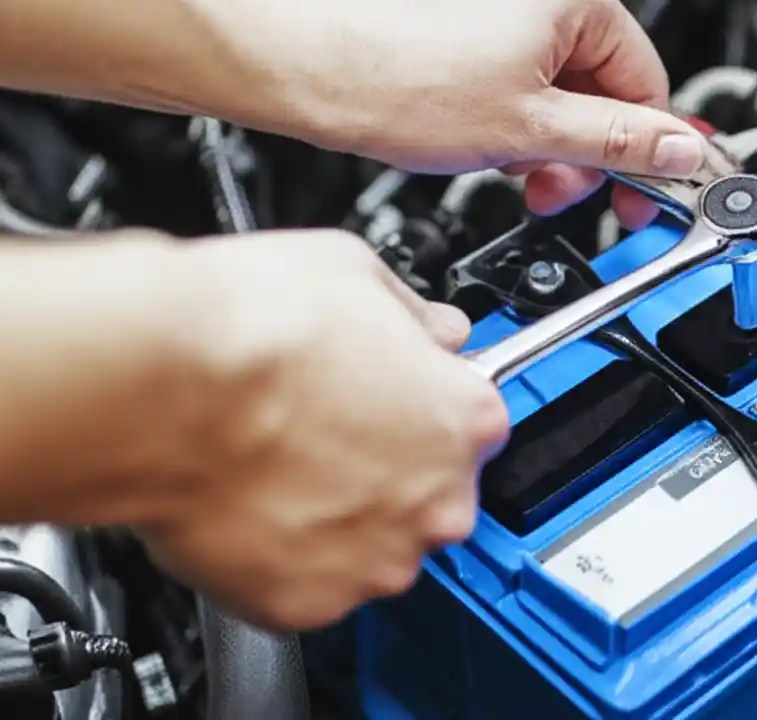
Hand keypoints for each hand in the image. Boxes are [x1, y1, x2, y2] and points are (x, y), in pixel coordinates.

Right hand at [136, 229, 507, 630]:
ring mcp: (376, 560)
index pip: (474, 425)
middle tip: (321, 434)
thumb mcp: (356, 272)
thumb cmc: (251, 328)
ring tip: (275, 469)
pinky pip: (308, 587)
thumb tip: (431, 325)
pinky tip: (249, 509)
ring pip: (373, 547)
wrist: (156, 388)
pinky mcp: (308, 605)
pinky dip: (283, 559)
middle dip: (387, 470)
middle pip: (432, 496)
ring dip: (338, 518)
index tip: (391, 400)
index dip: (424, 408)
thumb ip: (411, 314)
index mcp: (465, 418)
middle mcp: (439, 500)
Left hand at [262, 0, 703, 228]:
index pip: (648, 86)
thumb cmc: (400, 80)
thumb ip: (618, 143)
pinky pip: (524, 95)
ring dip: (551, 151)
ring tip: (518, 174)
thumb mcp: (532, 130)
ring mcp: (509, 23)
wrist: (308, 72)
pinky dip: (518, 133)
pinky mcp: (477, 45)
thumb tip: (681, 150)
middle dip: (588, 155)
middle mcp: (547, 4)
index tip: (646, 196)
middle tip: (566, 194)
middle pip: (605, 95)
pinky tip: (495, 155)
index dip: (649, 153)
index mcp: (578, 4)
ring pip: (562, 102)